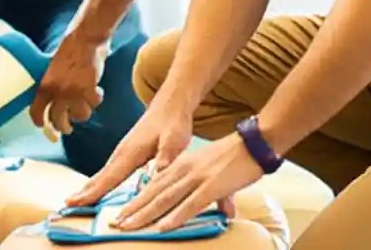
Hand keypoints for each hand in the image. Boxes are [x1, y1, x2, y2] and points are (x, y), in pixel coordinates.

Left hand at [29, 32, 106, 135]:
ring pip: (79, 116)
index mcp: (45, 85)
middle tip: (67, 129)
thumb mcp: (52, 68)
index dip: (39, 121)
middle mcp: (58, 92)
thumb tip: (52, 100)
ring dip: (83, 112)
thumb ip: (51, 84)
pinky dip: (96, 99)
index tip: (42, 127)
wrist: (85, 39)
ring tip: (85, 105)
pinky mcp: (90, 90)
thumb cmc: (69, 48)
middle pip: (58, 120)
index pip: (36, 111)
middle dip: (63, 127)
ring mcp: (74, 93)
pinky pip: (94, 104)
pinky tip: (97, 92)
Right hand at [66, 98, 194, 206]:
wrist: (169, 105)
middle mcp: (122, 153)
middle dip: (83, 191)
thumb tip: (159, 172)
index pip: (109, 177)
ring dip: (88, 188)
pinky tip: (94, 190)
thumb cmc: (172, 123)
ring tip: (75, 202)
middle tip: (67, 205)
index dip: (93, 191)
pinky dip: (98, 182)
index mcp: (131, 152)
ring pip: (102, 174)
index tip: (76, 201)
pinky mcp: (125, 154)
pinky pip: (108, 171)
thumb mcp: (175, 139)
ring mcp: (122, 152)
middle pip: (99, 176)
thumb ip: (167, 156)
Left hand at [105, 133, 254, 232]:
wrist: (253, 144)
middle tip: (117, 222)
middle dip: (134, 208)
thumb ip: (214, 194)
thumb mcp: (215, 173)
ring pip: (165, 199)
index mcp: (181, 165)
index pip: (154, 184)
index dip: (137, 198)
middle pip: (153, 192)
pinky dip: (174, 217)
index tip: (123, 211)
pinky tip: (162, 227)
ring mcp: (196, 178)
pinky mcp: (210, 187)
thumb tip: (223, 214)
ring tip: (130, 226)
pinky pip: (189, 205)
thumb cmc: (236, 158)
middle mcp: (183, 170)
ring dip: (145, 214)